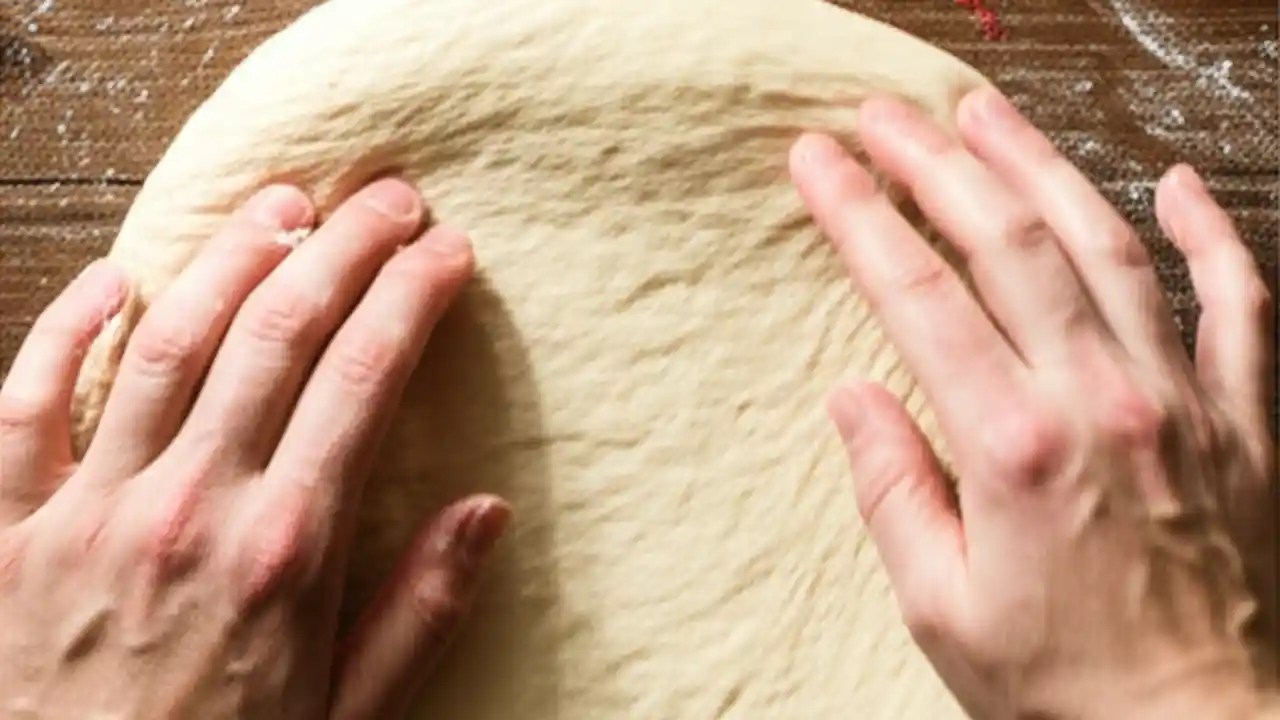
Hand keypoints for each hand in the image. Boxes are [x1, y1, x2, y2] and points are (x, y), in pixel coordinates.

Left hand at [0, 179, 509, 718]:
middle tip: (388, 198)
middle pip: (278, 334)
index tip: (446, 250)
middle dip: (343, 248)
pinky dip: (67, 330)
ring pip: (167, 343)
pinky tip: (115, 278)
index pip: (364, 380)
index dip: (411, 297)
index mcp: (284, 553)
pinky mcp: (6, 530)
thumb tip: (486, 513)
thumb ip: (419, 611)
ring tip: (283, 205)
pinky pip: (24, 404)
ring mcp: (89, 512)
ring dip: (232, 259)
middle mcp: (189, 510)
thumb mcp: (350, 715)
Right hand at [790, 89, 1275, 717]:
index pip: (919, 295)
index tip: (818, 162)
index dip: (859, 216)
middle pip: (1009, 243)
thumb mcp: (939, 609)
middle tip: (883, 115)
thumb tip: (853, 396)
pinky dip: (1213, 234)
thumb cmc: (1064, 690)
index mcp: (1014, 447)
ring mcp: (1181, 400)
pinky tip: (1179, 182)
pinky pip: (1241, 303)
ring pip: (1109, 245)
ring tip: (985, 114)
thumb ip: (893, 490)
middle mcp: (1101, 400)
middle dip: (936, 164)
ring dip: (1040, 167)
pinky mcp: (1244, 422)